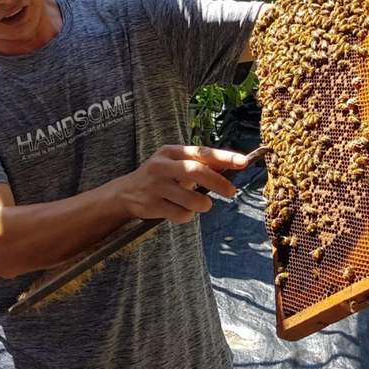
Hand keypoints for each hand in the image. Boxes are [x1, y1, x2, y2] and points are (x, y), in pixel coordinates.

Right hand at [111, 145, 250, 223]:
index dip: (224, 157)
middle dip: (218, 182)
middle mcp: (161, 166)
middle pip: (195, 171)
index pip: (201, 152)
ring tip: (199, 204)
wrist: (126, 193)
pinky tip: (178, 210)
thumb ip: (200, 164)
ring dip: (203, 205)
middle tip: (231, 192)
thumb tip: (234, 165)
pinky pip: (181, 214)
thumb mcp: (175, 164)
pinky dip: (186, 216)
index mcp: (170, 152)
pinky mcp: (151, 205)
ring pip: (192, 199)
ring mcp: (155, 186)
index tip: (243, 162)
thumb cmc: (160, 177)